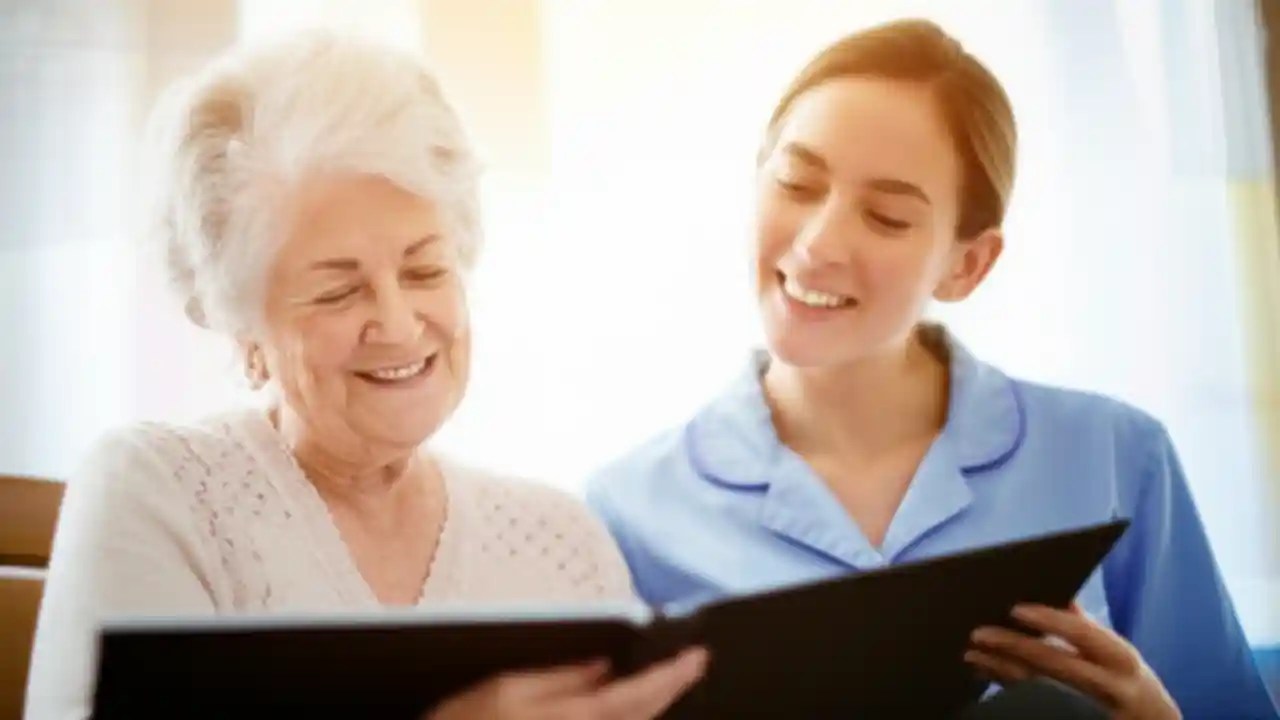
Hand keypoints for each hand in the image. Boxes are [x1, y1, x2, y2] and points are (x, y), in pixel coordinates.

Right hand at [425, 646, 707, 719]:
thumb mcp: (502, 688)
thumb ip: (559, 676)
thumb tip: (604, 666)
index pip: (637, 697)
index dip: (672, 676)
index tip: (699, 656)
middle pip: (641, 718)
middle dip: (671, 690)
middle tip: (695, 663)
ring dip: (654, 706)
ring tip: (670, 678)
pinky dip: (630, 717)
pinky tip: (632, 703)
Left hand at [965, 603, 1178, 719]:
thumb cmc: (1126, 680)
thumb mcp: (1115, 653)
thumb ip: (1084, 627)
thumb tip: (1052, 589)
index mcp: (1121, 659)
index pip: (1083, 635)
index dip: (1050, 620)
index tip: (1015, 608)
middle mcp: (1110, 687)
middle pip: (1055, 665)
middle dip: (1014, 647)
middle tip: (978, 632)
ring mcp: (1089, 711)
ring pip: (1038, 690)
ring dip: (1000, 670)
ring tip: (971, 652)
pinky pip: (1031, 706)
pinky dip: (1005, 687)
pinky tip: (984, 672)